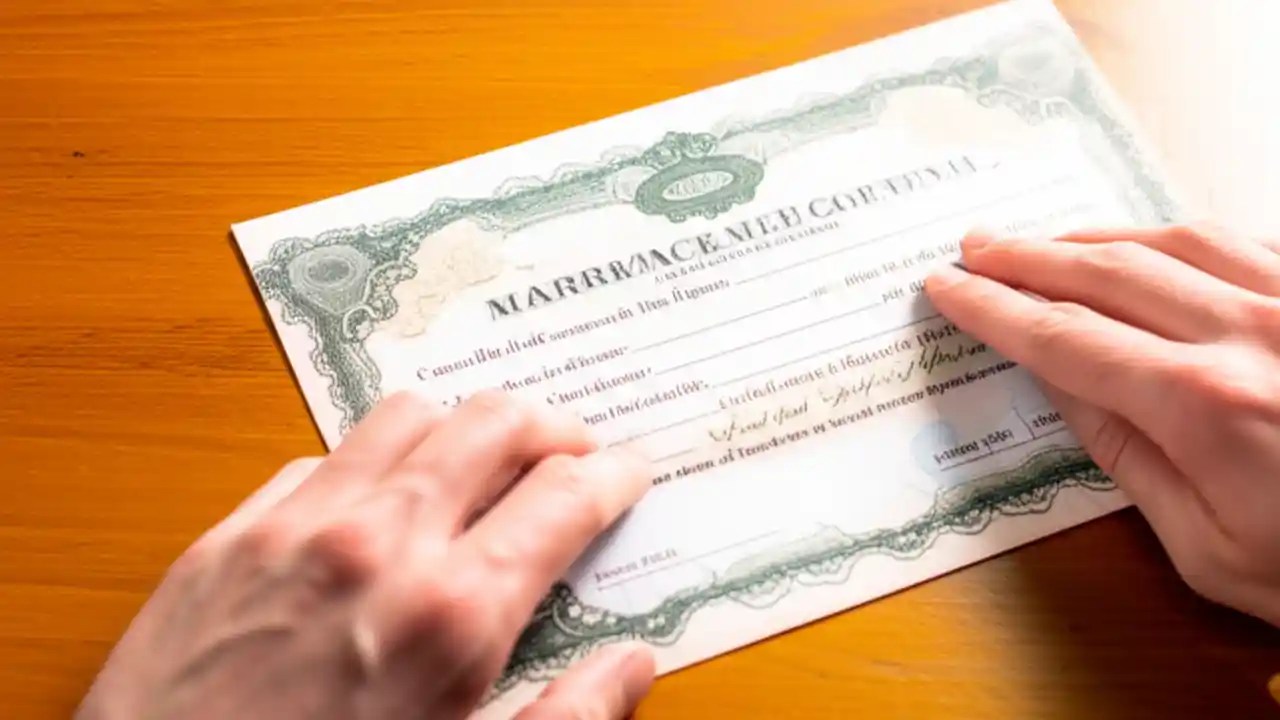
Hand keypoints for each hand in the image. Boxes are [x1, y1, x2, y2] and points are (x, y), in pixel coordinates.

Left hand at [76, 390, 655, 719]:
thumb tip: (633, 665)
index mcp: (456, 615)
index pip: (564, 496)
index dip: (614, 476)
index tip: (629, 473)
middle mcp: (382, 545)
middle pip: (494, 424)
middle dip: (551, 426)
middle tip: (570, 452)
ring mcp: (297, 529)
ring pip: (408, 415)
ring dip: (461, 426)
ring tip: (481, 460)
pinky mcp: (229, 536)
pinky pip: (321, 459)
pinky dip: (370, 463)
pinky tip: (378, 501)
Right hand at [925, 225, 1279, 626]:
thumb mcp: (1208, 548)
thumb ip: (1127, 457)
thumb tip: (1062, 383)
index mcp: (1203, 405)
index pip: (1064, 337)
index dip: (995, 309)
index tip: (947, 288)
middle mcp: (1250, 332)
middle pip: (1107, 271)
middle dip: (1029, 256)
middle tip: (976, 246)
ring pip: (1176, 240)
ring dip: (1096, 235)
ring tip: (1044, 240)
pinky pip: (1243, 242)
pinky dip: (1177, 238)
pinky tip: (1147, 245)